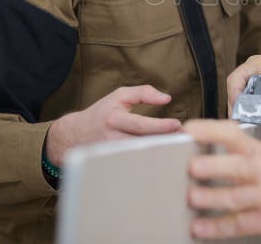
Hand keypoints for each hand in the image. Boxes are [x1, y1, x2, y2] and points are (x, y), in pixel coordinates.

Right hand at [45, 85, 181, 164]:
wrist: (75, 135)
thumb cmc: (102, 112)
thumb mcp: (119, 96)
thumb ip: (143, 93)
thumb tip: (167, 98)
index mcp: (114, 119)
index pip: (140, 124)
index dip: (159, 126)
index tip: (177, 125)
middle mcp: (112, 140)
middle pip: (143, 143)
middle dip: (165, 142)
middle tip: (185, 139)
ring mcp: (113, 156)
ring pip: (140, 157)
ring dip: (161, 154)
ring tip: (179, 150)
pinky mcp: (114, 167)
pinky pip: (135, 166)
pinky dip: (151, 164)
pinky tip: (165, 162)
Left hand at [185, 120, 260, 241]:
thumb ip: (236, 151)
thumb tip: (198, 142)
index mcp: (259, 152)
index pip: (235, 136)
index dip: (213, 130)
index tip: (191, 130)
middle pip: (239, 166)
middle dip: (214, 166)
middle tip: (192, 166)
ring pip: (237, 197)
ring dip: (213, 197)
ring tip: (192, 197)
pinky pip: (238, 224)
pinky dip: (217, 227)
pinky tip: (200, 227)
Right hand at [228, 55, 260, 129]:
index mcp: (259, 65)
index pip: (236, 78)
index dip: (234, 94)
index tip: (240, 111)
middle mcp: (249, 76)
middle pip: (232, 94)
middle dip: (237, 110)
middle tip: (244, 125)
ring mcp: (249, 90)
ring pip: (236, 106)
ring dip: (242, 118)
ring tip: (250, 128)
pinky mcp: (251, 104)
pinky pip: (243, 114)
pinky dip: (247, 122)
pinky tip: (253, 129)